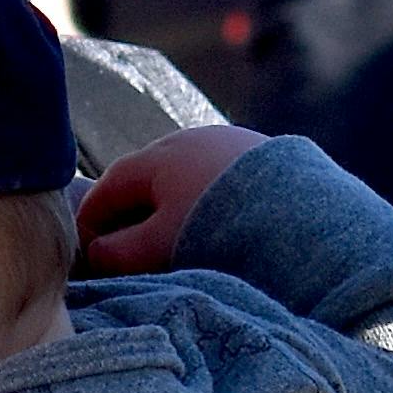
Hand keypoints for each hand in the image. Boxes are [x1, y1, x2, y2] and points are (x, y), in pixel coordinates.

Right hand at [76, 124, 263, 271]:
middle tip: (126, 250)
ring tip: (173, 242)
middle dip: (130, 212)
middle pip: (146, 177)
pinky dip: (204, 201)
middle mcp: (190, 139)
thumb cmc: (222, 228)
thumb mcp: (161, 246)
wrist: (305, 212)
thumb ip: (120, 252)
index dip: (91, 220)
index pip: (108, 185)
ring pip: (183, 176)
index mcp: (158, 157)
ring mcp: (229, 142)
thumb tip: (95, 253)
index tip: (86, 250)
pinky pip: (217, 178)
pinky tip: (216, 226)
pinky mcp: (262, 154)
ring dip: (170, 206)